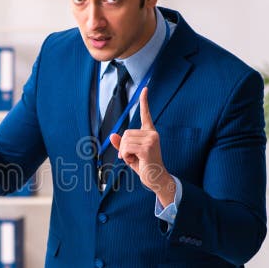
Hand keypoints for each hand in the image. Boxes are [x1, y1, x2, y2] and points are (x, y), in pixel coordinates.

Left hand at [110, 87, 175, 205]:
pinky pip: (126, 148)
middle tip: (132, 156)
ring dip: (124, 152)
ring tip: (134, 159)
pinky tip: (134, 161)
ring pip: (124, 141)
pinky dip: (125, 156)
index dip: (144, 101)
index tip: (145, 88)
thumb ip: (121, 145)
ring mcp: (151, 140)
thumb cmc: (144, 165)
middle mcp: (152, 134)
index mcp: (149, 132)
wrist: (156, 179)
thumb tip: (112, 136)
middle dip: (123, 146)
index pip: (146, 114)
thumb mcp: (130, 154)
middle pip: (125, 133)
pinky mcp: (147, 148)